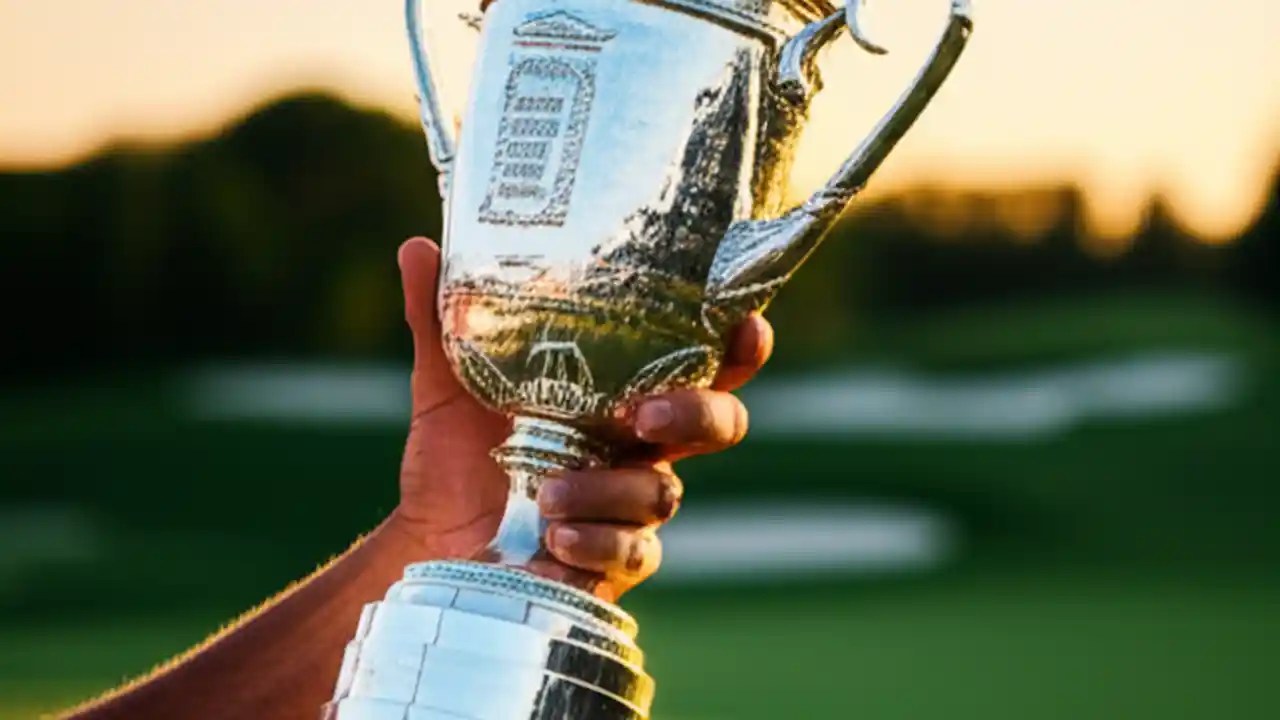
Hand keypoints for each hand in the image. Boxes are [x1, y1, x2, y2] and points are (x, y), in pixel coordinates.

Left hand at [393, 237, 772, 600]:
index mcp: (619, 391)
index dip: (739, 344)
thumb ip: (442, 319)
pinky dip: (598, 542)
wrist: (430, 535)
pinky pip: (636, 552)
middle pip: (718, 423)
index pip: (701, 361)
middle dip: (699, 414)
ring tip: (549, 492)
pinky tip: (555, 536)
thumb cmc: (458, 454)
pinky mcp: (614, 558)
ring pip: (664, 491)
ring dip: (610, 487)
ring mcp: (630, 503)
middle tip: (643, 415)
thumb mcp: (446, 383)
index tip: (746, 325)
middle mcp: (639, 445)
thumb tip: (420, 246)